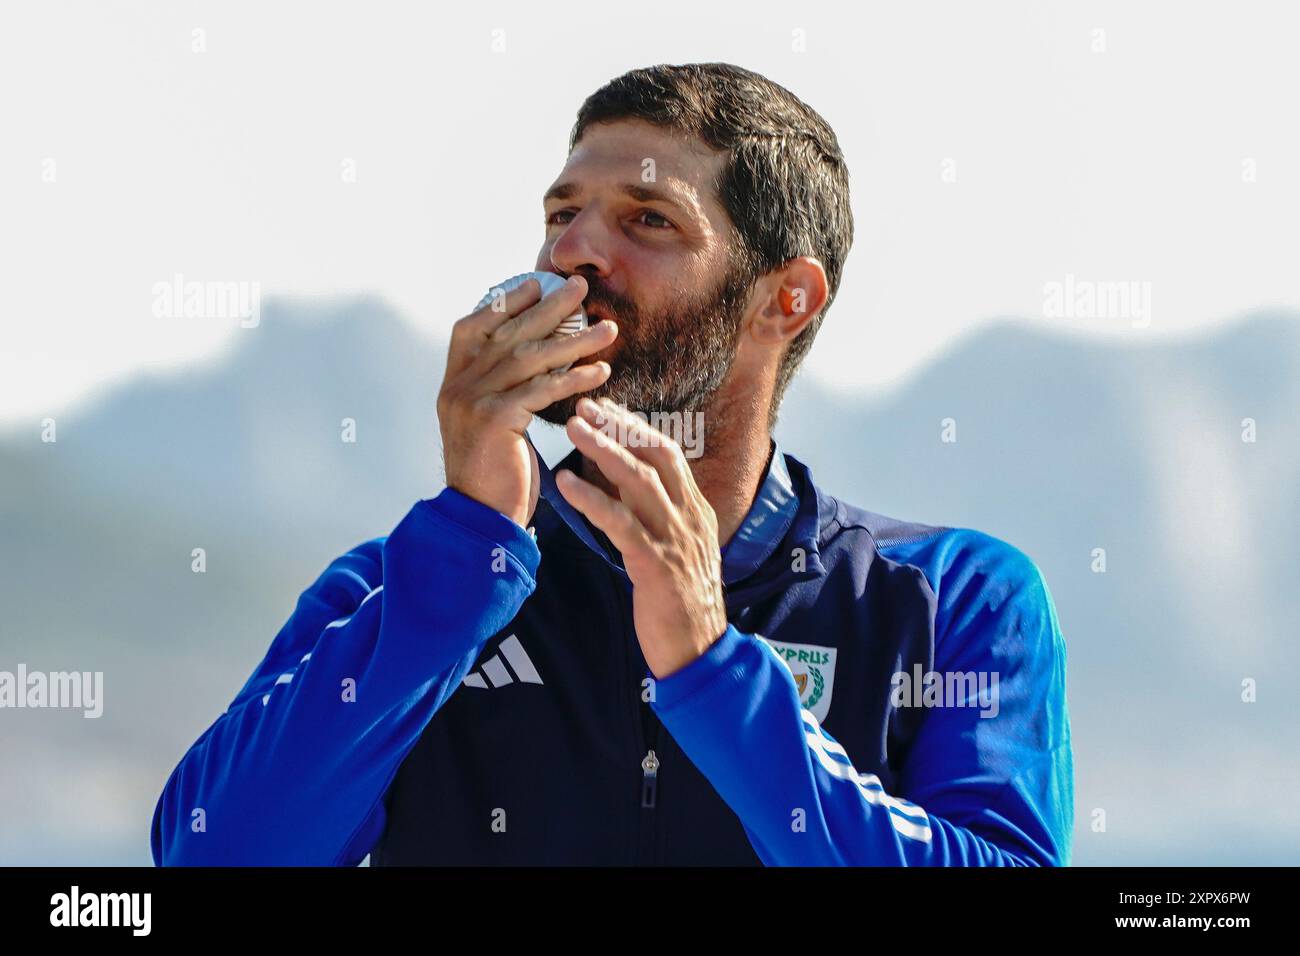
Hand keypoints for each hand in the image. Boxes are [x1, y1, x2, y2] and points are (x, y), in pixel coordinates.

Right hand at [438, 275, 618, 526]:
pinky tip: (601, 370)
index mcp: (453, 382)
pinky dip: (575, 377)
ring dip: (575, 340)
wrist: (479, 517)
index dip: (505, 304)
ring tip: (608, 329)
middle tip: (582, 288)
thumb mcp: (488, 423)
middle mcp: (457, 385)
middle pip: (508, 333)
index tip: (537, 284)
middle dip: (548, 309)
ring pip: (530, 357)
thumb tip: (533, 357)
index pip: (472, 327)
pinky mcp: (494, 418)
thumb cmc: (494, 473)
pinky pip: (542, 389)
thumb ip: (500, 390)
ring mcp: (472, 400)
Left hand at [555, 397, 727, 678]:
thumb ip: (657, 518)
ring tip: (573, 427)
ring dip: (604, 449)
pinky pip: (620, 523)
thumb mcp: (677, 550)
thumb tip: (624, 488)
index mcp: (696, 510)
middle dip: (620, 425)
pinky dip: (591, 499)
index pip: (668, 453)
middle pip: (657, 454)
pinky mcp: (656, 566)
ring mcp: (675, 540)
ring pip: (640, 480)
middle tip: (584, 404)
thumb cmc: (681, 603)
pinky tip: (564, 484)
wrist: (700, 652)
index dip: (636, 426)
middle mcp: (690, 517)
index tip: (605, 406)